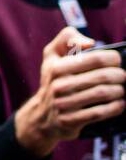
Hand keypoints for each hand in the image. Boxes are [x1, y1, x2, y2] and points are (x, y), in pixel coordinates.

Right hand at [14, 27, 125, 157]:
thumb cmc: (53, 80)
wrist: (40, 116)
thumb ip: (67, 38)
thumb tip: (89, 43)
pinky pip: (99, 113)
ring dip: (119, 91)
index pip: (96, 58)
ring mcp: (63, 105)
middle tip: (121, 77)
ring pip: (103, 94)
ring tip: (120, 89)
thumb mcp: (51, 55)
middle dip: (120, 75)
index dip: (113, 58)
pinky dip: (115, 107)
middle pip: (104, 76)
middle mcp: (58, 86)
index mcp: (56, 68)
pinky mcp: (69, 121)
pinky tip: (118, 104)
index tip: (116, 62)